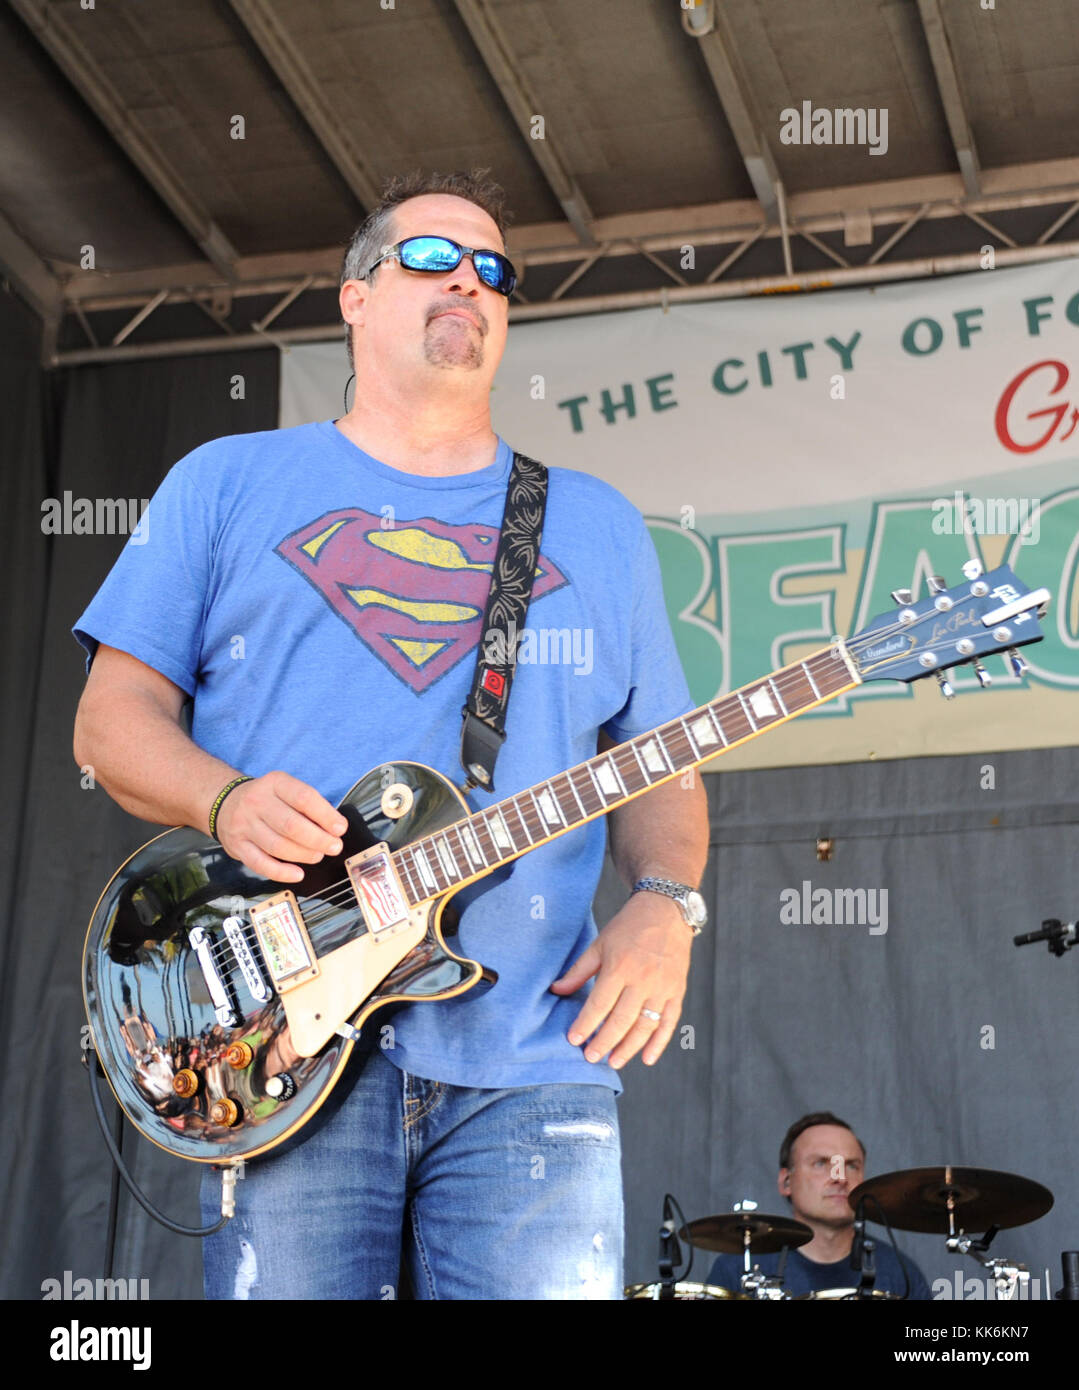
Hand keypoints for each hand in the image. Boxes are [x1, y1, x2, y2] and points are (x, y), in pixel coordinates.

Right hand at [213, 771, 348, 883]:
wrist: (225, 803)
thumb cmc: (266, 799)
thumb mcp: (285, 789)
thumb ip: (308, 805)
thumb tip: (334, 828)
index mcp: (274, 783)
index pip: (304, 797)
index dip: (326, 815)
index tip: (340, 828)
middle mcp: (257, 802)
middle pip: (291, 825)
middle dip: (318, 839)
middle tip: (334, 847)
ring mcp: (244, 825)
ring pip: (278, 846)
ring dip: (303, 855)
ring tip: (318, 856)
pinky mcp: (237, 846)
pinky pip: (261, 863)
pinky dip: (281, 872)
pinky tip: (297, 873)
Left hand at [550, 891, 693, 1068]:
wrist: (665, 910)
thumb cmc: (628, 927)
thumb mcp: (599, 944)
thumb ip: (579, 971)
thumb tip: (556, 990)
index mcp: (619, 967)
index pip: (599, 1004)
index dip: (585, 1024)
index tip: (573, 1040)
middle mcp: (642, 979)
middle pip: (621, 1020)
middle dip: (604, 1042)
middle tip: (590, 1057)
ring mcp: (662, 987)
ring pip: (645, 1025)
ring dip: (629, 1048)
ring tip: (613, 1062)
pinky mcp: (677, 991)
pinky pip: (669, 1022)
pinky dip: (659, 1043)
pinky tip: (647, 1058)